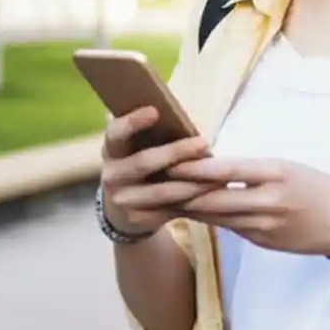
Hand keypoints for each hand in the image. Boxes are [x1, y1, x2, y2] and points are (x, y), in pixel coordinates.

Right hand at [99, 106, 218, 236]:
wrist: (122, 209)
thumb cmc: (141, 165)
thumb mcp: (138, 148)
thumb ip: (155, 136)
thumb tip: (191, 123)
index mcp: (112, 149)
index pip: (115, 133)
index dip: (132, 121)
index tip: (155, 111)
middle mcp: (112, 174)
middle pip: (144, 162)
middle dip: (176, 152)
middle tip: (204, 143)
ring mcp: (122, 199)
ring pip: (161, 192)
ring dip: (192, 183)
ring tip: (218, 175)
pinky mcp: (137, 219)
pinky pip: (168, 211)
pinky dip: (192, 202)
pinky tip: (212, 195)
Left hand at [166, 157, 329, 256]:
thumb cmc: (317, 186)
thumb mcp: (288, 166)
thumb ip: (254, 169)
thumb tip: (215, 167)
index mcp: (276, 173)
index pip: (228, 170)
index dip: (196, 168)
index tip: (169, 162)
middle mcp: (268, 201)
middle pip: (215, 199)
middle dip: (179, 193)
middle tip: (149, 187)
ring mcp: (264, 226)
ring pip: (217, 217)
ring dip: (186, 209)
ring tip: (158, 201)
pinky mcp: (262, 242)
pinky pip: (230, 228)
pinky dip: (208, 219)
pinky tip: (188, 214)